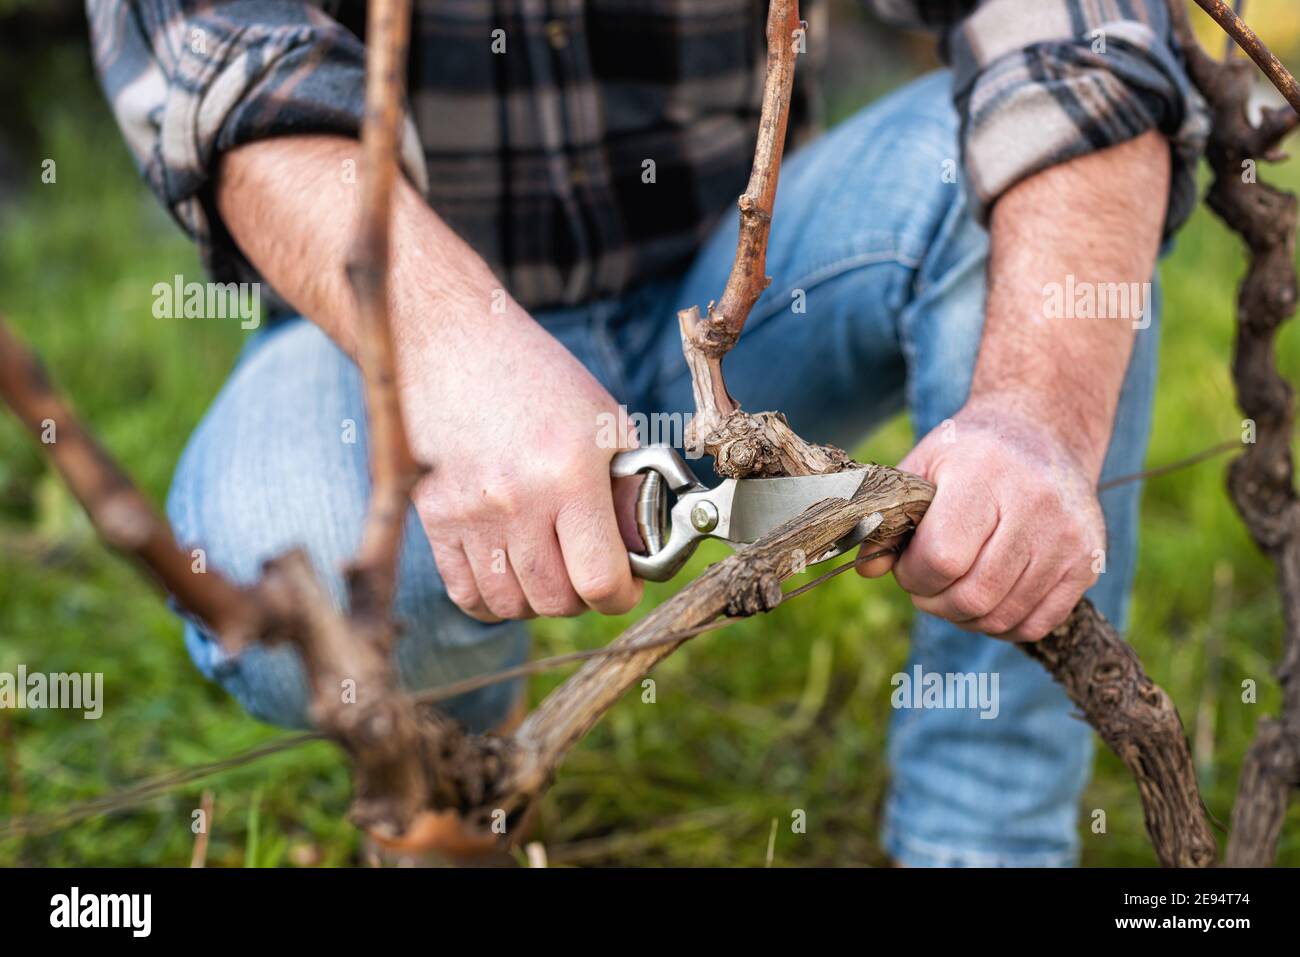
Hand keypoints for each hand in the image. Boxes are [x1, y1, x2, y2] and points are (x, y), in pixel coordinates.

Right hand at [400, 302, 642, 621]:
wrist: (452, 342)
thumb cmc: (538, 378)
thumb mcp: (604, 421)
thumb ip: (628, 485)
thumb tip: (650, 543)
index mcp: (570, 472)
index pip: (600, 580)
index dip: (622, 595)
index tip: (625, 585)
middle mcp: (518, 499)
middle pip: (555, 601)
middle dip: (582, 597)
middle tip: (587, 573)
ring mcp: (469, 512)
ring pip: (509, 605)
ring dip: (537, 600)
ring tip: (549, 571)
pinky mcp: (433, 516)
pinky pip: (465, 593)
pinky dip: (492, 599)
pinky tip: (509, 576)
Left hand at [857, 397, 1105, 640]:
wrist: (1044, 432)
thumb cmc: (970, 453)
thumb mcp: (922, 466)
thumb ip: (890, 517)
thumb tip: (868, 571)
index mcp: (985, 475)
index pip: (943, 557)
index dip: (913, 574)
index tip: (907, 564)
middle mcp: (1036, 505)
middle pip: (973, 595)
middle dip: (934, 601)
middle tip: (926, 585)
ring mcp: (1069, 538)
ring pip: (1003, 616)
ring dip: (964, 617)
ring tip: (952, 590)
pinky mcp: (1087, 563)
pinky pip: (1037, 624)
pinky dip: (1001, 624)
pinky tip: (986, 599)